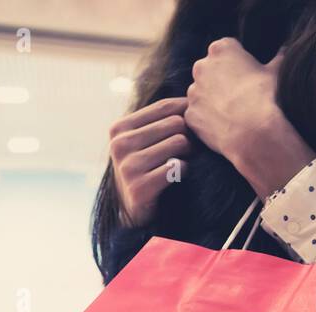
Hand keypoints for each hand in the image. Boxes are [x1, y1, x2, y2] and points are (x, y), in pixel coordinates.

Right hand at [107, 97, 190, 226]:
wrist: (132, 212)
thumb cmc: (145, 170)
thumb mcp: (143, 142)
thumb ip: (159, 120)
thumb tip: (193, 95)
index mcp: (119, 128)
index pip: (165, 107)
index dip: (187, 113)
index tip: (196, 125)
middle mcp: (120, 145)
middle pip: (175, 123)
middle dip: (189, 135)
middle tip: (192, 148)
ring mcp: (128, 166)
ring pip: (178, 143)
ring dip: (188, 153)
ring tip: (185, 160)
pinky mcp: (140, 187)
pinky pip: (178, 167)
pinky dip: (184, 171)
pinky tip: (178, 176)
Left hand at [186, 38, 315, 197]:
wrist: (254, 134)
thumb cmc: (267, 98)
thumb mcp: (277, 72)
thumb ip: (278, 58)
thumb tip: (284, 51)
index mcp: (222, 48)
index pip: (228, 50)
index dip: (239, 64)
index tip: (248, 76)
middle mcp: (202, 66)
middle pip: (210, 70)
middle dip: (221, 80)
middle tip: (240, 96)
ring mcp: (193, 92)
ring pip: (202, 93)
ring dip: (213, 100)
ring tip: (233, 113)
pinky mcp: (190, 115)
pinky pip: (198, 115)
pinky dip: (208, 120)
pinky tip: (224, 127)